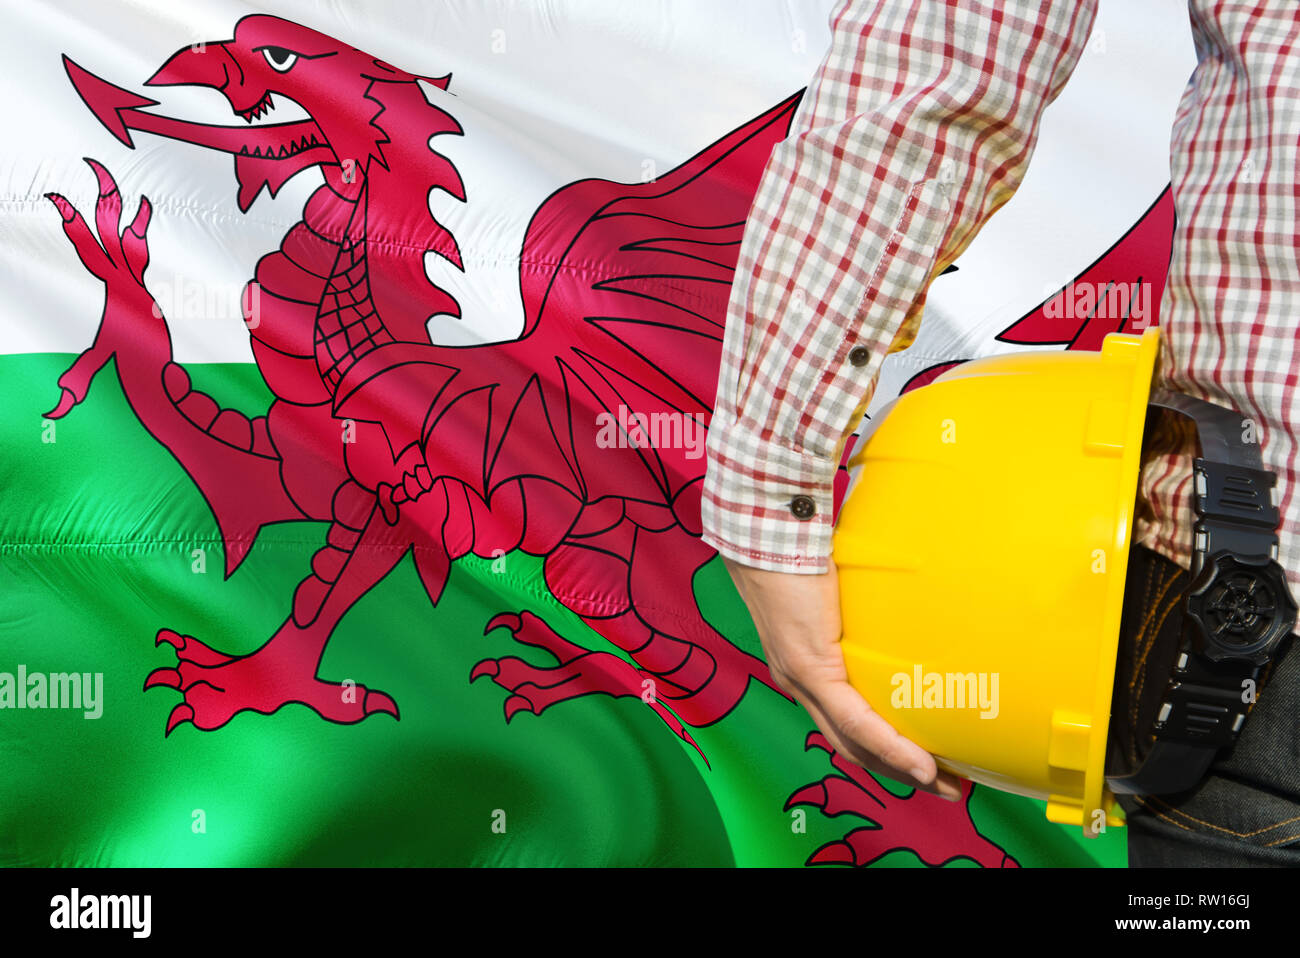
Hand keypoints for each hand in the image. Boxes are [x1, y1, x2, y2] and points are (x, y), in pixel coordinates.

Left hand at [722, 554, 961, 800]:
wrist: (769, 534)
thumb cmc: (801, 551)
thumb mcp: (838, 592)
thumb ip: (862, 607)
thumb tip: (907, 597)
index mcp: (805, 669)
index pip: (843, 725)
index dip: (880, 750)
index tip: (921, 762)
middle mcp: (799, 684)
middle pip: (850, 746)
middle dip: (897, 772)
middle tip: (943, 785)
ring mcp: (802, 680)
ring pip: (853, 744)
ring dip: (900, 770)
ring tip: (942, 783)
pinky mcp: (810, 668)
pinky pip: (854, 719)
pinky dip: (889, 746)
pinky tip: (921, 764)